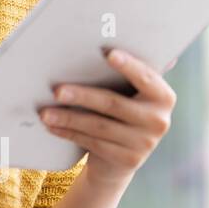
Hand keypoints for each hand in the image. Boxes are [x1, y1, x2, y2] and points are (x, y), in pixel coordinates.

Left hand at [38, 48, 177, 190]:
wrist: (122, 155)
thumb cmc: (120, 112)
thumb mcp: (129, 94)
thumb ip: (125, 74)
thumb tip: (102, 48)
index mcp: (163, 97)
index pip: (146, 78)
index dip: (129, 66)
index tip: (109, 54)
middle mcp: (159, 120)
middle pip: (114, 103)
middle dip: (82, 96)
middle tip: (57, 91)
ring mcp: (145, 143)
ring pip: (99, 126)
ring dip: (68, 118)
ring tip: (45, 112)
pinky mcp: (127, 160)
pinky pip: (92, 142)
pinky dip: (69, 133)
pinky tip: (52, 126)